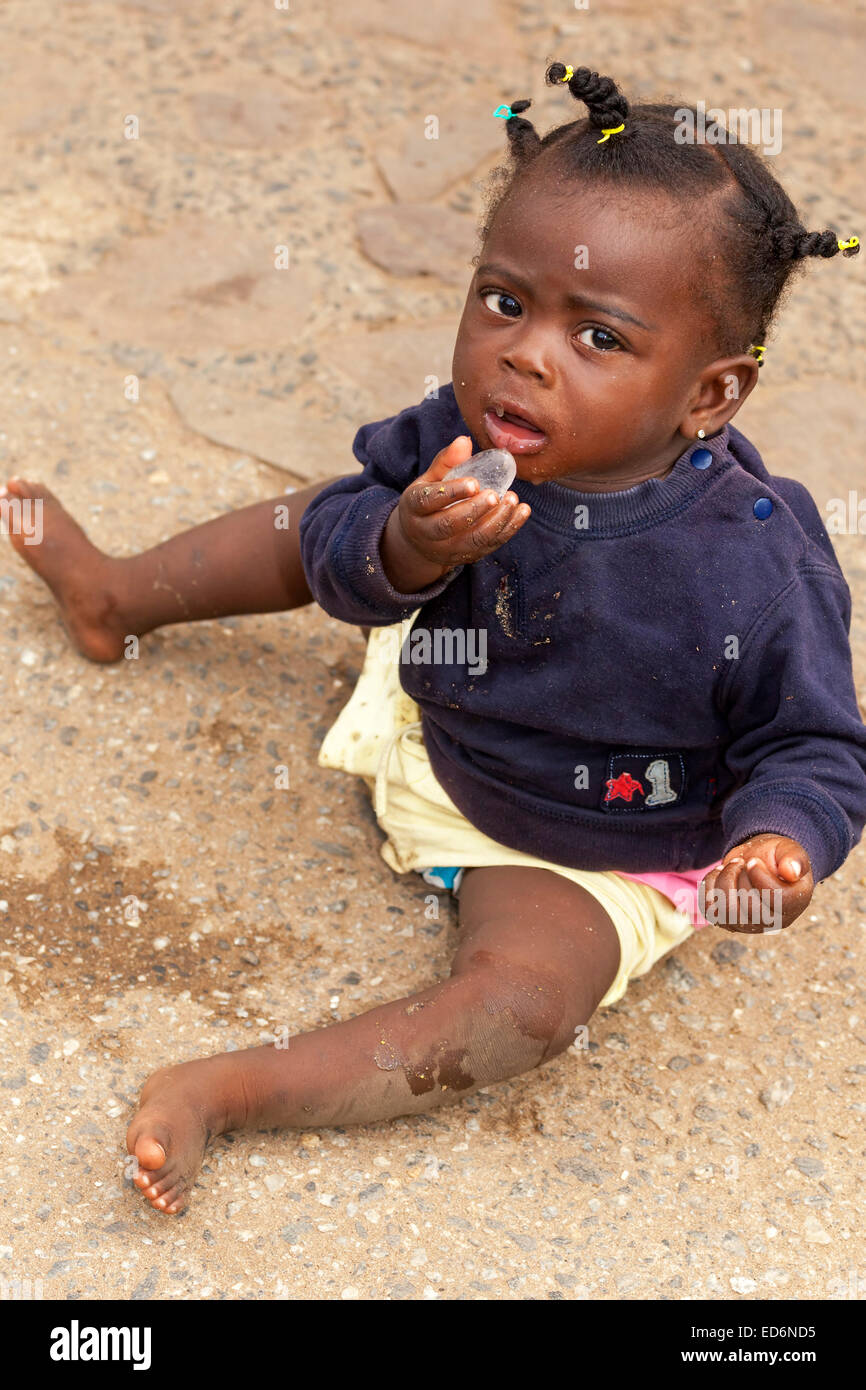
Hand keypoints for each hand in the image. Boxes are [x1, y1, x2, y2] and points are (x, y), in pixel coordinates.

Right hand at [381, 435, 530, 591]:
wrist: (420, 542)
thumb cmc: (428, 502)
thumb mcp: (429, 480)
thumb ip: (446, 461)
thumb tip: (464, 441)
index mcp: (414, 508)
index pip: (428, 501)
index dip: (452, 492)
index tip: (474, 483)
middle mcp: (427, 532)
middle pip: (449, 525)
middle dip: (474, 511)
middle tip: (495, 495)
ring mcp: (447, 548)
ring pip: (472, 540)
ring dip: (496, 522)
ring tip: (512, 500)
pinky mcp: (466, 556)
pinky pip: (489, 546)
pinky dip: (508, 530)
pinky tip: (521, 512)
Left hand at [699, 833, 813, 933]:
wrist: (757, 861)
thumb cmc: (776, 857)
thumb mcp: (789, 850)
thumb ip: (794, 858)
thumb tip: (790, 871)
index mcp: (795, 902)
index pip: (777, 899)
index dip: (759, 876)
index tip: (753, 861)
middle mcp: (774, 920)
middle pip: (750, 908)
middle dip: (740, 877)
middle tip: (741, 862)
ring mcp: (750, 925)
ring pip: (728, 913)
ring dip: (723, 882)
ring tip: (731, 867)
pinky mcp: (728, 922)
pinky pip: (710, 911)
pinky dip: (709, 887)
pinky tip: (719, 874)